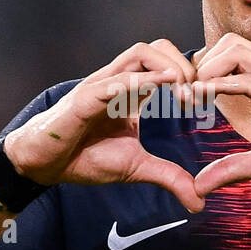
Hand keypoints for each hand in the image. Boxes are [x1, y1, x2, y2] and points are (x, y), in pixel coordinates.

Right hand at [4, 39, 204, 211]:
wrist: (44, 165)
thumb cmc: (85, 158)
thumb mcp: (137, 168)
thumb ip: (169, 178)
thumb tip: (199, 202)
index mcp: (133, 92)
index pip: (168, 64)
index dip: (192, 76)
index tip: (207, 100)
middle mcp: (119, 82)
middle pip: (157, 47)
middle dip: (184, 64)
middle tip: (196, 96)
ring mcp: (101, 86)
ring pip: (139, 53)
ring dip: (167, 67)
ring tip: (182, 93)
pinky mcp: (84, 99)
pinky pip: (114, 82)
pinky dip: (140, 81)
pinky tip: (161, 87)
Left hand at [192, 33, 250, 195]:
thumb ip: (232, 169)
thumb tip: (200, 185)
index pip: (231, 56)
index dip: (204, 70)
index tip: (185, 96)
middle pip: (229, 43)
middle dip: (201, 63)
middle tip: (185, 95)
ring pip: (237, 51)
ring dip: (208, 70)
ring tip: (192, 97)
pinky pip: (250, 81)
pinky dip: (222, 85)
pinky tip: (204, 96)